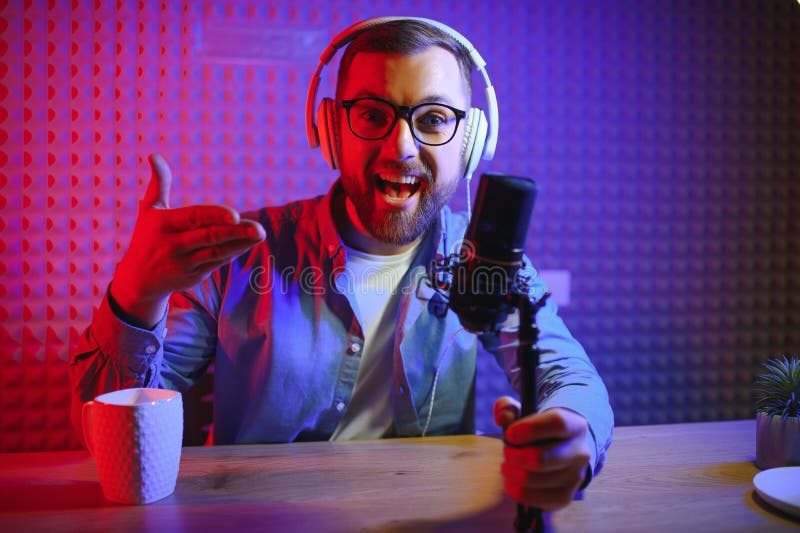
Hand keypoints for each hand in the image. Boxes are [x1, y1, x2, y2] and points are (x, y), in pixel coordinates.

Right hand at [110, 153, 265, 327]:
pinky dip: (233, 252)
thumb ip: (159, 184)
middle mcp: (172, 245)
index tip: (235, 215)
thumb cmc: (147, 236)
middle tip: (259, 229)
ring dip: (240, 243)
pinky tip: (248, 243)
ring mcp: (183, 263)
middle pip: (209, 237)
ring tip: (260, 234)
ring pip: (216, 252)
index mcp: (163, 224)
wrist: (138, 279)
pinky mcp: (193, 276)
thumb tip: (154, 155)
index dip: (215, 216)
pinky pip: (217, 263)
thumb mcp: (149, 210)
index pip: (193, 217)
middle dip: (236, 233)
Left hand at [494, 397, 590, 510]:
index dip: (529, 428)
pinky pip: (537, 499)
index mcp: (575, 425)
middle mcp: (580, 452)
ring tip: (507, 466)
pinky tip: (511, 482)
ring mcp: (575, 477)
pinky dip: (517, 492)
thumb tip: (502, 416)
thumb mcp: (527, 413)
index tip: (510, 434)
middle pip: (541, 458)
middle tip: (507, 452)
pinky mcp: (566, 496)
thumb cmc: (540, 430)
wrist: (564, 450)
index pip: (557, 423)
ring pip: (535, 480)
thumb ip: (509, 408)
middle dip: (514, 456)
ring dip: (512, 474)